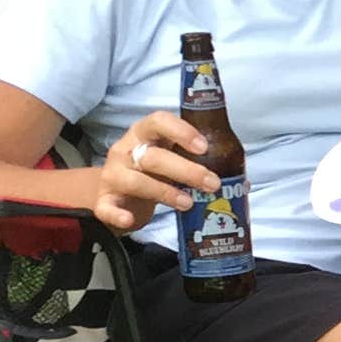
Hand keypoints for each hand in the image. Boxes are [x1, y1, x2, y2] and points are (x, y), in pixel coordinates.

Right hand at [92, 110, 215, 230]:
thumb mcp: (168, 159)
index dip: (181, 131)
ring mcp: (112, 176)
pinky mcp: (103, 201)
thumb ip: (191, 160)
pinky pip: (107, 207)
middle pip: (153, 156)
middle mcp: (125, 151)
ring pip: (136, 181)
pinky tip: (129, 220)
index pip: (158, 122)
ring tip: (188, 203)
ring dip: (164, 192)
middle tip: (212, 183)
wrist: (115, 196)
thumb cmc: (150, 173)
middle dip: (185, 170)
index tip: (204, 147)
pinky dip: (117, 214)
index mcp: (143, 135)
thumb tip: (237, 177)